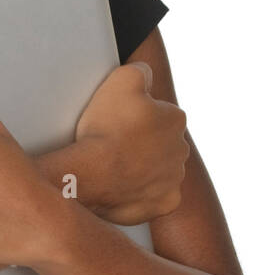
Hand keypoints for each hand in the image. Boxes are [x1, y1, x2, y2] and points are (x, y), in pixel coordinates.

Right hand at [73, 62, 188, 223]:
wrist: (92, 174)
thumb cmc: (105, 127)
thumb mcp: (122, 79)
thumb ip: (141, 70)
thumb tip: (147, 72)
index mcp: (176, 118)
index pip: (157, 113)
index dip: (134, 116)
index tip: (116, 121)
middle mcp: (182, 149)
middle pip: (160, 142)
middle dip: (142, 142)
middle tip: (113, 143)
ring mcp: (175, 179)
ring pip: (158, 169)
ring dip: (142, 167)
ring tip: (114, 166)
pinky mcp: (165, 204)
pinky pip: (155, 196)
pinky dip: (142, 192)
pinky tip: (122, 187)